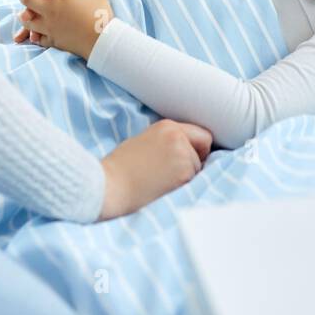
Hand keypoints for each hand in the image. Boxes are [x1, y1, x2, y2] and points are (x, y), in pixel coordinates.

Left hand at [12, 0, 94, 43]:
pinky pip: (38, 38)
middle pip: (28, 0)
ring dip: (24, 16)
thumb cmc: (101, 18)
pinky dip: (36, 36)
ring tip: (23, 14)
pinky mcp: (53, 40)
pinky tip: (35, 35)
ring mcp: (50, 27)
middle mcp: (52, 11)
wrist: (101, 42)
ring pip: (28, 21)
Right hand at [98, 120, 212, 219]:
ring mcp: (182, 155)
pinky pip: (194, 181)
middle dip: (195, 161)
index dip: (196, 148)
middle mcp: (178, 137)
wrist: (110, 186)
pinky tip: (164, 188)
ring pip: (199, 168)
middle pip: (204, 149)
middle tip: (174, 173)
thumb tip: (189, 150)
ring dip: (187, 176)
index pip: (201, 134)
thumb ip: (168, 141)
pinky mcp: (184, 174)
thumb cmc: (121, 168)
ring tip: (162, 181)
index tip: (188, 157)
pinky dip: (183, 187)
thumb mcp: (145, 141)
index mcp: (167, 126)